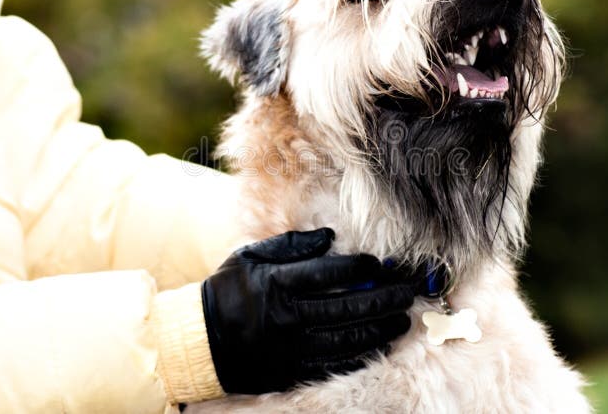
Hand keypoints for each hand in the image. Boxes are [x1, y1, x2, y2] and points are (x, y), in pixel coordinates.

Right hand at [201, 228, 413, 393]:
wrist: (200, 340)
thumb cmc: (228, 290)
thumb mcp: (251, 256)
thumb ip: (291, 244)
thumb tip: (329, 236)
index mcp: (278, 284)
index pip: (330, 273)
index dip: (361, 268)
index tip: (380, 265)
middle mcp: (287, 317)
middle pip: (347, 307)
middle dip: (384, 299)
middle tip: (407, 293)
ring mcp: (290, 348)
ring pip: (347, 339)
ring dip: (380, 329)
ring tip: (401, 321)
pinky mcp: (290, 371)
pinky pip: (333, 365)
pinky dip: (360, 356)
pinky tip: (379, 346)